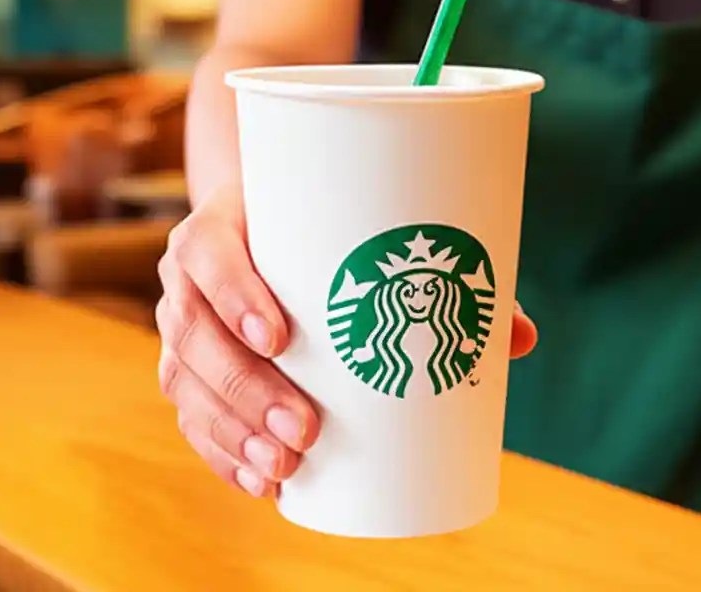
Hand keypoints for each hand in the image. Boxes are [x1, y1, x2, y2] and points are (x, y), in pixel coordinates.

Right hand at [157, 188, 537, 498]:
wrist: (264, 222)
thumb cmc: (324, 226)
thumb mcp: (364, 230)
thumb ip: (437, 277)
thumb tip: (518, 337)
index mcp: (222, 223)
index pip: (207, 251)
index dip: (233, 293)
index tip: (280, 337)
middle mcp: (189, 276)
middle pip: (195, 333)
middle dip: (247, 389)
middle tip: (305, 429)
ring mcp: (182, 325)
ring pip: (186, 382)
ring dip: (233, 432)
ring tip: (285, 466)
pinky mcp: (187, 368)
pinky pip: (189, 415)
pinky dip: (220, 452)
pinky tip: (256, 479)